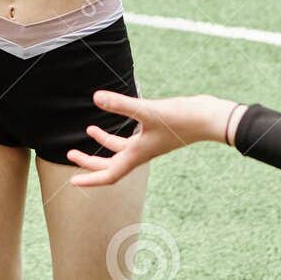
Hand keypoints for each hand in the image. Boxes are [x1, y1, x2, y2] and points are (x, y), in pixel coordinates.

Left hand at [67, 92, 237, 186]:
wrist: (209, 118)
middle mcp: (141, 152)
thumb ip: (121, 104)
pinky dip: (120, 132)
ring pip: (121, 149)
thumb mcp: (148, 110)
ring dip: (104, 142)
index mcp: (137, 154)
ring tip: (89, 129)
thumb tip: (96, 97)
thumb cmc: (182, 118)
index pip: (109, 174)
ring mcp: (149, 142)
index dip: (89, 178)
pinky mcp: (156, 131)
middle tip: (70, 155)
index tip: (72, 182)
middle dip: (90, 161)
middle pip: (111, 164)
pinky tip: (116, 118)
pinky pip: (132, 137)